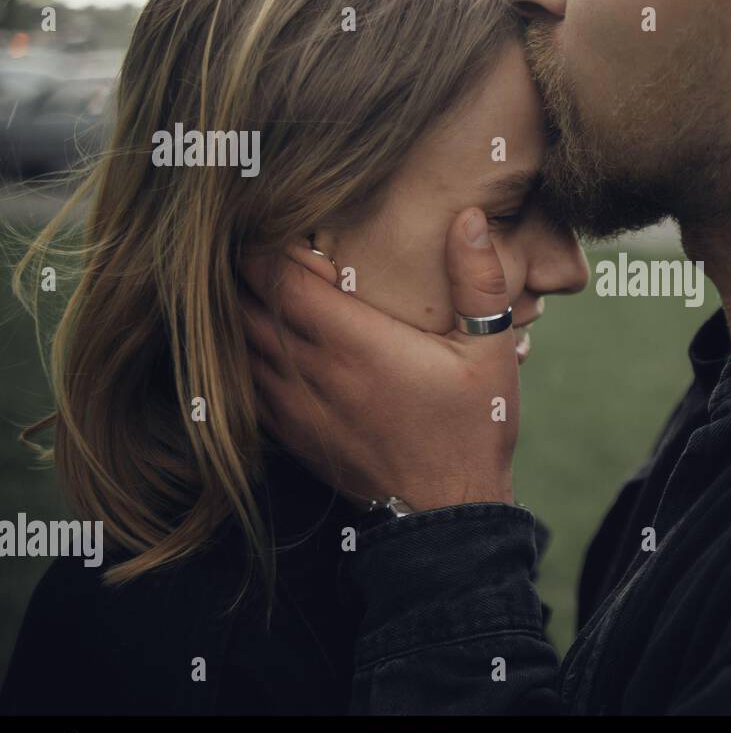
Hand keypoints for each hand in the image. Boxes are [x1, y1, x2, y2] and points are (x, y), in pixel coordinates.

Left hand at [240, 208, 519, 511]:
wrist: (447, 513)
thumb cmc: (472, 428)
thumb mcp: (492, 351)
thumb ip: (478, 281)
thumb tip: (467, 219)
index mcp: (356, 345)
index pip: (280, 280)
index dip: (267, 248)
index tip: (276, 226)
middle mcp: (314, 374)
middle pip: (246, 308)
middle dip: (244, 274)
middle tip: (255, 247)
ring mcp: (295, 409)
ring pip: (237, 348)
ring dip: (238, 314)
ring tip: (250, 287)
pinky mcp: (292, 436)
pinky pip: (243, 387)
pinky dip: (240, 359)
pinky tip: (257, 344)